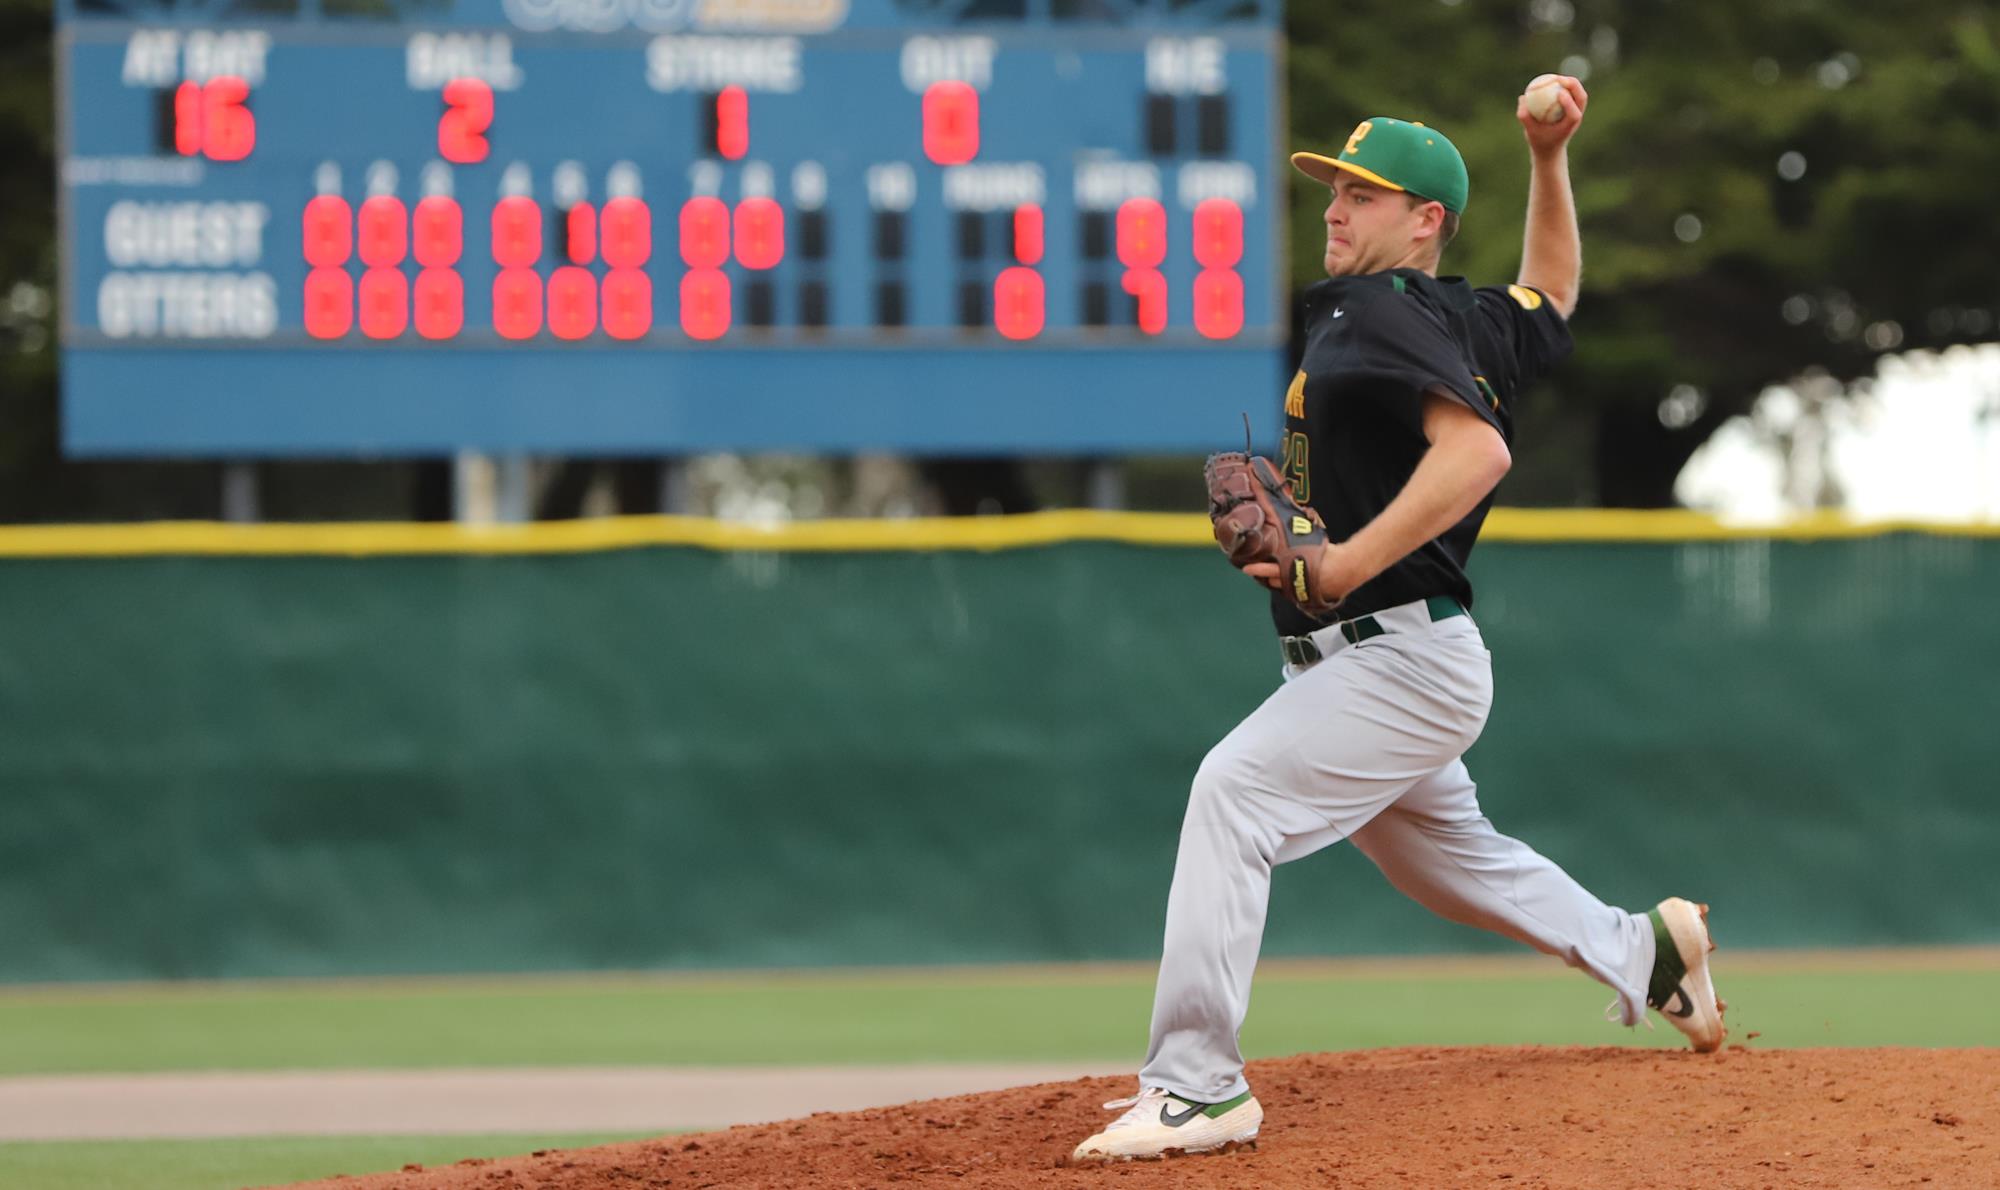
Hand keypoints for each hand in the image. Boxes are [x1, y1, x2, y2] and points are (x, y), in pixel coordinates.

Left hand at [1243, 542, 1364, 607]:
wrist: (1349, 567)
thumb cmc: (1329, 554)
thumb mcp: (1310, 545)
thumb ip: (1296, 545)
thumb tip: (1289, 528)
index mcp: (1295, 567)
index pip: (1271, 569)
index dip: (1257, 569)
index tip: (1245, 569)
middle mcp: (1296, 581)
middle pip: (1274, 581)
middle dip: (1267, 576)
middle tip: (1259, 570)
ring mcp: (1302, 592)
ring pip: (1283, 588)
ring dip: (1278, 582)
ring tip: (1273, 576)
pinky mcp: (1309, 598)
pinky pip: (1295, 594)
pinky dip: (1291, 588)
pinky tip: (1291, 582)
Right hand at [1517, 75, 1586, 155]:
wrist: (1550, 149)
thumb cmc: (1539, 141)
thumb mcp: (1529, 131)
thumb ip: (1524, 116)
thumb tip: (1522, 97)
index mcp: (1570, 127)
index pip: (1574, 114)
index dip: (1569, 102)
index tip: (1559, 93)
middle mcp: (1577, 118)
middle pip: (1581, 97)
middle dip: (1573, 85)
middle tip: (1559, 78)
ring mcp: (1578, 111)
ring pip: (1579, 93)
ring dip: (1570, 82)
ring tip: (1556, 76)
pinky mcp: (1575, 107)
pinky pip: (1571, 92)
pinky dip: (1563, 85)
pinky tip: (1553, 80)